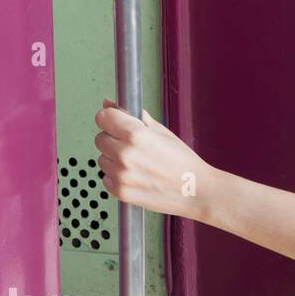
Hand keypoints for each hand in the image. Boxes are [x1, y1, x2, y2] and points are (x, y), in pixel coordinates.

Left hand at [94, 100, 209, 218]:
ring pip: (102, 159)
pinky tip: (134, 176)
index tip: (115, 123)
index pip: (103, 118)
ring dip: (113, 159)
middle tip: (132, 146)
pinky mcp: (121, 192)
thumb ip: (133, 116)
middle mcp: (125, 154)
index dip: (109, 118)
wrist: (194, 190)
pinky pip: (106, 178)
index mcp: (136, 134)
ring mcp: (121, 175)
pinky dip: (116, 176)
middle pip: (100, 139)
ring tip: (136, 163)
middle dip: (112, 139)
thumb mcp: (161, 131)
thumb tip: (109, 103)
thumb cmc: (182, 161)